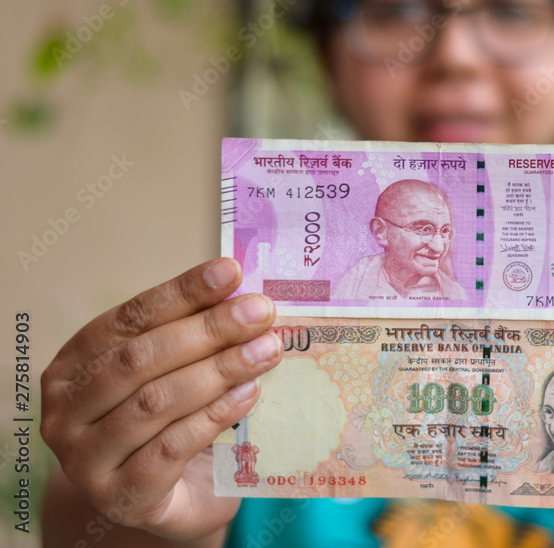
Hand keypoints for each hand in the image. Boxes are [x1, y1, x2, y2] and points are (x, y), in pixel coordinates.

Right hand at [41, 259, 282, 540]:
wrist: (171, 500)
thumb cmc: (171, 423)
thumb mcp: (174, 371)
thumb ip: (193, 335)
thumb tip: (242, 293)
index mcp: (73, 364)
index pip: (129, 318)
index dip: (182, 293)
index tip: (231, 272)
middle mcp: (66, 411)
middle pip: (140, 358)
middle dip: (207, 330)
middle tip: (260, 312)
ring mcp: (86, 459)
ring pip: (154, 402)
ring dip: (219, 370)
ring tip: (266, 350)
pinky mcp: (121, 496)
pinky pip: (170, 448)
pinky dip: (215, 416)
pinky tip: (250, 394)